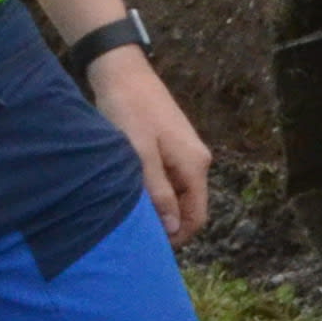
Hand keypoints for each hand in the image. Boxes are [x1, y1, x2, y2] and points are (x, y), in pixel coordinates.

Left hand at [89, 47, 214, 243]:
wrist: (124, 74)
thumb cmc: (130, 112)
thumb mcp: (140, 156)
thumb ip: (158, 192)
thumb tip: (173, 227)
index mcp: (194, 165)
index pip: (198, 216)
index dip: (178, 236)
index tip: (150, 246)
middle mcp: (197, 160)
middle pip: (190, 206)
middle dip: (167, 223)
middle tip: (135, 230)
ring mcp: (186, 153)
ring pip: (179, 193)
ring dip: (160, 206)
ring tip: (131, 211)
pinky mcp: (173, 146)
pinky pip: (171, 179)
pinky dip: (156, 190)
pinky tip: (133, 190)